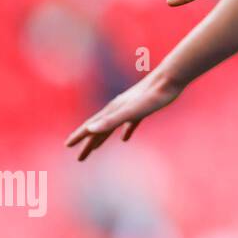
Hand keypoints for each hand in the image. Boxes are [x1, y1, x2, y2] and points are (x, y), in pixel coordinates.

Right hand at [65, 73, 183, 161]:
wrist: (170, 79)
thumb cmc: (153, 96)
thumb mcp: (131, 112)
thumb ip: (111, 120)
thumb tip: (90, 129)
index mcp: (113, 110)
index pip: (91, 126)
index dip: (79, 137)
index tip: (67, 145)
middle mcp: (118, 108)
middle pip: (99, 129)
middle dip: (88, 143)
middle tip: (80, 158)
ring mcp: (130, 108)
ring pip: (112, 126)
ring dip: (102, 137)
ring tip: (95, 147)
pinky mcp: (144, 108)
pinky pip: (129, 123)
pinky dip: (125, 131)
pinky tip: (125, 137)